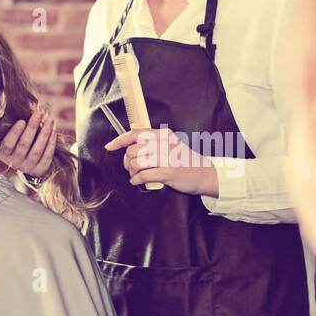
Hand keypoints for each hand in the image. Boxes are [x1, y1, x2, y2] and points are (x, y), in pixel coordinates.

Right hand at [0, 111, 54, 177]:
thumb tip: (19, 109)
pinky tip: (53, 131)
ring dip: (44, 134)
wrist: (25, 163)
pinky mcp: (39, 170)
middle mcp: (15, 162)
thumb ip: (11, 127)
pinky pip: (47, 157)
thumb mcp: (8, 137)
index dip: (15, 133)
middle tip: (39, 113)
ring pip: (37, 150)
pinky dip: (51, 144)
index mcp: (4, 154)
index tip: (22, 121)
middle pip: (24, 145)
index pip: (8, 143)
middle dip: (32, 128)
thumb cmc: (16, 143)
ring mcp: (28, 168)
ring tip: (50, 120)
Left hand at [104, 127, 218, 195]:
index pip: (136, 134)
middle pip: (132, 151)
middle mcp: (165, 144)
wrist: (205, 174)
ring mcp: (167, 158)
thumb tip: (129, 142)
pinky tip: (138, 181)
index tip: (110, 146)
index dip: (119, 140)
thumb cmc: (185, 161)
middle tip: (132, 168)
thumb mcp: (172, 144)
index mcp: (164, 135)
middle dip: (127, 162)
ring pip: (135, 164)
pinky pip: (142, 176)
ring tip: (137, 176)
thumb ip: (154, 141)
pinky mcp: (168, 173)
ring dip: (132, 173)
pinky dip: (136, 180)